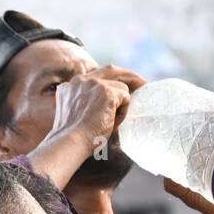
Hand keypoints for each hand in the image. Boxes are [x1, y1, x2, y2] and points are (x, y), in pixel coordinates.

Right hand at [30, 65, 146, 188]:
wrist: (70, 143)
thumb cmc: (72, 139)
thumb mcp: (75, 114)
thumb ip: (84, 103)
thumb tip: (105, 106)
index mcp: (71, 85)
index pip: (96, 75)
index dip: (111, 81)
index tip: (120, 90)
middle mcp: (81, 80)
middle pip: (112, 70)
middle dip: (129, 76)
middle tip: (143, 84)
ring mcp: (94, 84)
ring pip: (120, 88)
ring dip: (120, 107)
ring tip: (110, 124)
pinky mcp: (107, 92)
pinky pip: (125, 97)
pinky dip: (123, 112)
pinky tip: (112, 123)